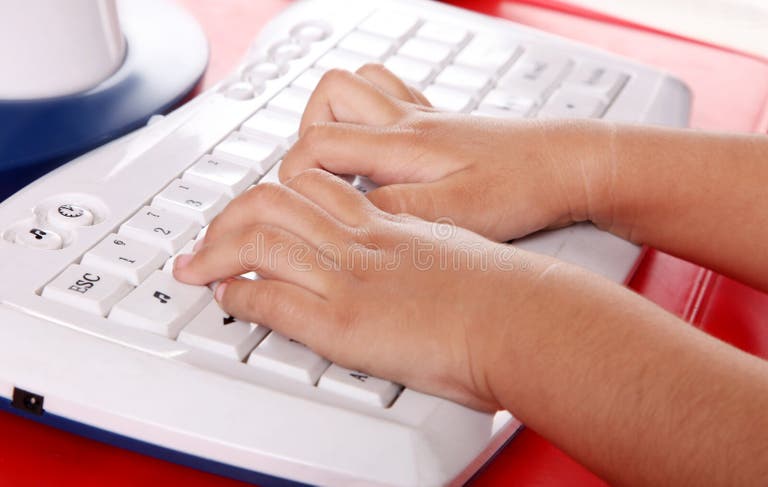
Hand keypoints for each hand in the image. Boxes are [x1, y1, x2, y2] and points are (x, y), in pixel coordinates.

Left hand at [173, 169, 545, 410]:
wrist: (520, 318)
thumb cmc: (501, 291)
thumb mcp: (453, 250)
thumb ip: (417, 247)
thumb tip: (406, 258)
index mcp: (387, 222)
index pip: (313, 187)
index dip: (274, 192)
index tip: (256, 209)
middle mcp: (360, 242)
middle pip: (274, 202)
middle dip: (229, 216)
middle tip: (211, 237)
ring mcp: (348, 278)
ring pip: (260, 239)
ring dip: (217, 252)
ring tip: (199, 265)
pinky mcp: (342, 322)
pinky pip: (270, 298)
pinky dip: (240, 297)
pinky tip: (228, 300)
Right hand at [279, 64, 615, 241]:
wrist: (565, 165)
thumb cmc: (521, 188)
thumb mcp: (457, 214)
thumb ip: (397, 211)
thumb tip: (349, 213)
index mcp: (402, 145)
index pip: (319, 142)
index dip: (293, 174)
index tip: (297, 206)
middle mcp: (407, 122)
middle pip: (329, 96)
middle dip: (306, 136)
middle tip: (314, 179)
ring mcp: (423, 116)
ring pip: (358, 84)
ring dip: (335, 113)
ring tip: (339, 155)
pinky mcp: (440, 121)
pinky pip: (390, 92)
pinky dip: (370, 108)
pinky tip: (380, 142)